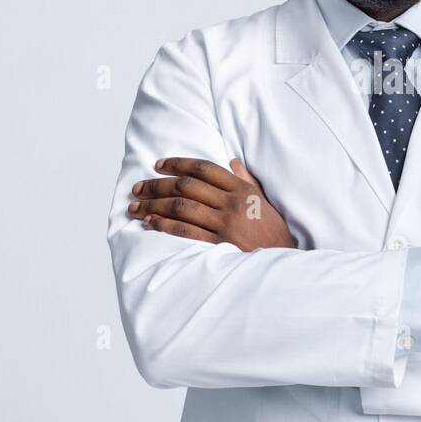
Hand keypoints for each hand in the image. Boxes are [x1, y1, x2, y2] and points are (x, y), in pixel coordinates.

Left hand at [127, 157, 296, 250]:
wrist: (285, 260)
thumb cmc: (273, 232)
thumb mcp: (263, 201)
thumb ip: (246, 180)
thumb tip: (231, 161)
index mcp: (241, 189)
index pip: (204, 169)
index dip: (178, 164)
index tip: (158, 165)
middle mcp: (231, 202)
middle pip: (187, 186)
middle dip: (157, 185)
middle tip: (138, 187)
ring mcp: (225, 223)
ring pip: (181, 207)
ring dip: (154, 205)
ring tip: (135, 206)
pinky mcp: (219, 244)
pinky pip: (185, 231)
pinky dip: (164, 225)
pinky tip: (149, 223)